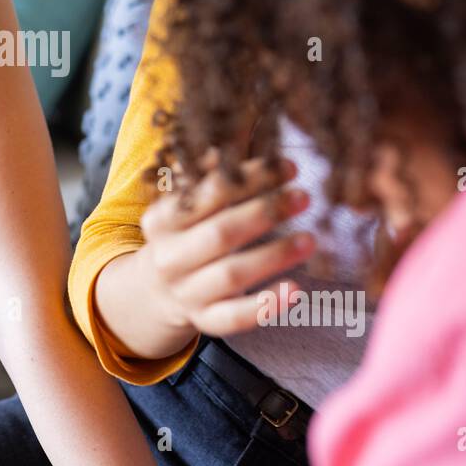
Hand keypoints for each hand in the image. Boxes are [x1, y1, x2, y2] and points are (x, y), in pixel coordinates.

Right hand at [136, 153, 315, 340]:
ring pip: (231, 275)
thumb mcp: (181, 205)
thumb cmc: (183, 236)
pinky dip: (265, 306)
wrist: (155, 292)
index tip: (288, 166)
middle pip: (220, 234)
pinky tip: (295, 291)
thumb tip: (230, 144)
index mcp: (161, 220)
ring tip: (310, 239)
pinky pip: (234, 318)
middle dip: (265, 212)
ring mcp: (185, 292)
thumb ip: (204, 176)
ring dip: (274, 257)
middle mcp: (168, 257)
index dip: (249, 178)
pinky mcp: (204, 321)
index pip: (206, 194)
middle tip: (304, 197)